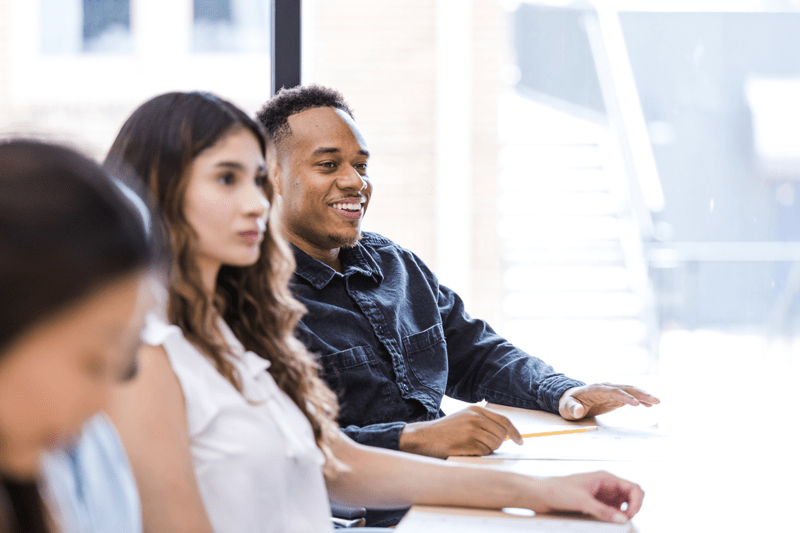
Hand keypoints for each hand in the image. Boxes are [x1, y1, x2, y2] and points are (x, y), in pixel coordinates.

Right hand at [398, 405, 522, 458]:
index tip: (520, 441)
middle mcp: (475, 417)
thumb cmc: (444, 431)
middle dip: (497, 443)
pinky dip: (479, 454)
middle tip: (482, 445)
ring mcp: (472, 429)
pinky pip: (484, 452)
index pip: (504, 420)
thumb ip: (482, 421)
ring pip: (494, 444)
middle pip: (501, 434)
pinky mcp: (468, 442)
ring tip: (471, 447)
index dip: (514, 432)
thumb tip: (504, 433)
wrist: (424, 438)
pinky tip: (466, 450)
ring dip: (487, 449)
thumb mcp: (463, 418)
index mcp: (476, 409)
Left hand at [530, 471, 643, 522]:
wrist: (541, 494)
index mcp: (605, 478)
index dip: (637, 502)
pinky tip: (606, 523)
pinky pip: (611, 511)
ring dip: (623, 514)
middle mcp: (606, 485)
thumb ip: (603, 511)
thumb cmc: (558, 490)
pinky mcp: (596, 503)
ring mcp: (602, 495)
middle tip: (623, 521)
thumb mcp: (582, 501)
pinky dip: (613, 517)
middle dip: (633, 509)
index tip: (629, 516)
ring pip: (623, 505)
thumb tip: (623, 519)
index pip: (633, 488)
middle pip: (632, 496)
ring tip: (613, 523)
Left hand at [559, 383, 659, 419]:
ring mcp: (611, 391)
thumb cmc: (568, 404)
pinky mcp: (614, 397)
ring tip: (657, 402)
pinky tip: (649, 405)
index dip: (625, 396)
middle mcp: (606, 387)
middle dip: (640, 394)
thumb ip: (573, 409)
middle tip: (655, 400)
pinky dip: (639, 399)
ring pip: (630, 390)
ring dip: (643, 395)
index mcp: (595, 389)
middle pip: (625, 388)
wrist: (570, 399)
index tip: (636, 403)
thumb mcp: (567, 408)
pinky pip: (629, 396)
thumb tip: (578, 411)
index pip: (613, 391)